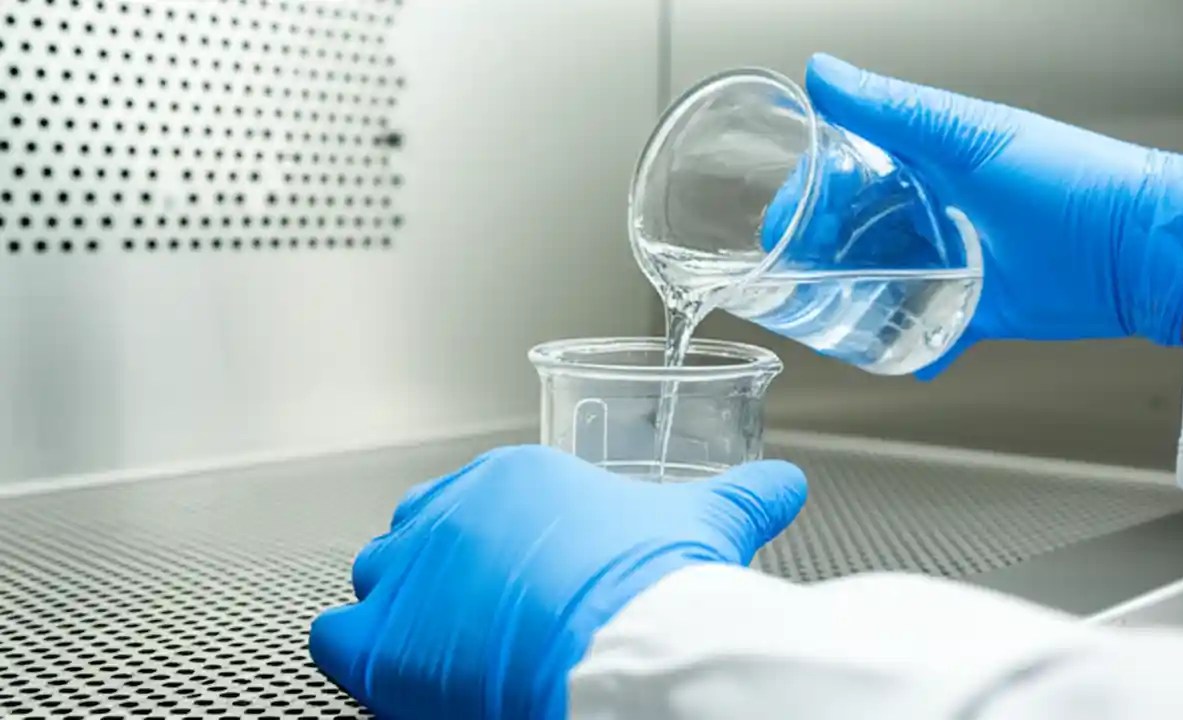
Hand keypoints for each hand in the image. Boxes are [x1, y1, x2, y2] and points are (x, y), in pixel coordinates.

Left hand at [309, 445, 806, 718]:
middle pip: (422, 538)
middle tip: (487, 623)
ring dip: (404, 616)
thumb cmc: (658, 585)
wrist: (627, 651)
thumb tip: (785, 485)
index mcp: (515, 478)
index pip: (476, 502)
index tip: (519, 582)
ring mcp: (408, 574)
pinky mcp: (378, 642)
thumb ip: (744, 496)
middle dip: (445, 577)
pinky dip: (359, 660)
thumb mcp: (705, 523)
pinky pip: (334, 638)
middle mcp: (449, 512)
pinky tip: (403, 681)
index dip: (492, 548)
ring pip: (380, 583)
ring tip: (450, 657)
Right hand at [801, 53, 1182, 377]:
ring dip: (847, 295)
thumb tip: (821, 74)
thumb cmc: (1069, 183)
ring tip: (820, 314)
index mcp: (928, 157)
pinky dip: (903, 339)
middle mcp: (937, 205)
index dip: (805, 197)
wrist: (1141, 253)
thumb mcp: (966, 138)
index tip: (779, 225)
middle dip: (816, 252)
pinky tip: (882, 350)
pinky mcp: (977, 304)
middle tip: (792, 276)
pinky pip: (925, 324)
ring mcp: (955, 256)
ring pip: (880, 277)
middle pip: (854, 228)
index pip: (844, 172)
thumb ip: (889, 110)